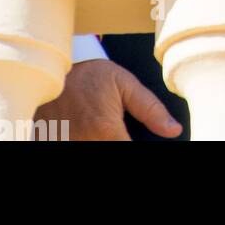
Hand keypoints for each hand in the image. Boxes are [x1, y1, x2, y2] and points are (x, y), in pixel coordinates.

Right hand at [34, 58, 182, 140]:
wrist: (50, 70)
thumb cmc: (90, 76)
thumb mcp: (124, 84)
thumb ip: (151, 109)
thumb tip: (174, 130)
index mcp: (106, 130)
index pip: (131, 152)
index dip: (137, 146)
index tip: (133, 136)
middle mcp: (85, 143)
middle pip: (111, 155)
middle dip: (117, 142)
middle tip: (113, 129)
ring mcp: (65, 146)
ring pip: (92, 153)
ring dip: (97, 141)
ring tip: (95, 126)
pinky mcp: (50, 144)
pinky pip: (73, 148)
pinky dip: (82, 141)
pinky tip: (84, 132)